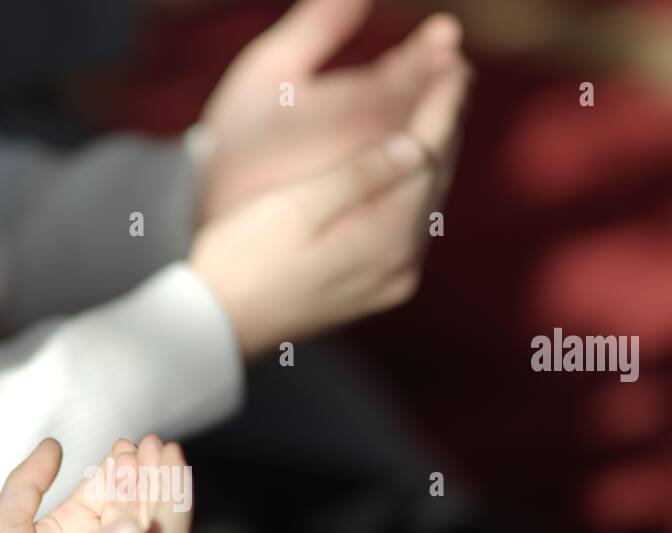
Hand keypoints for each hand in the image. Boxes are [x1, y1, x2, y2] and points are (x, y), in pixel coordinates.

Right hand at [190, 41, 470, 360]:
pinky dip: (411, 191)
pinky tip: (406, 169)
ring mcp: (390, 283)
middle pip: (434, 182)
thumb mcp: (298, 206)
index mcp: (384, 240)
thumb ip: (360, 175)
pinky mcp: (375, 291)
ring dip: (429, 159)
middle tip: (452, 78)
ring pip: (424, 206)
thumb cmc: (244, 261)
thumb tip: (414, 145)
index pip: (426, 159)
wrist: (216, 326)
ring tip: (436, 113)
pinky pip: (408, 228)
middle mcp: (400, 266)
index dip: (441, 108)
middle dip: (443, 128)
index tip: (455, 67)